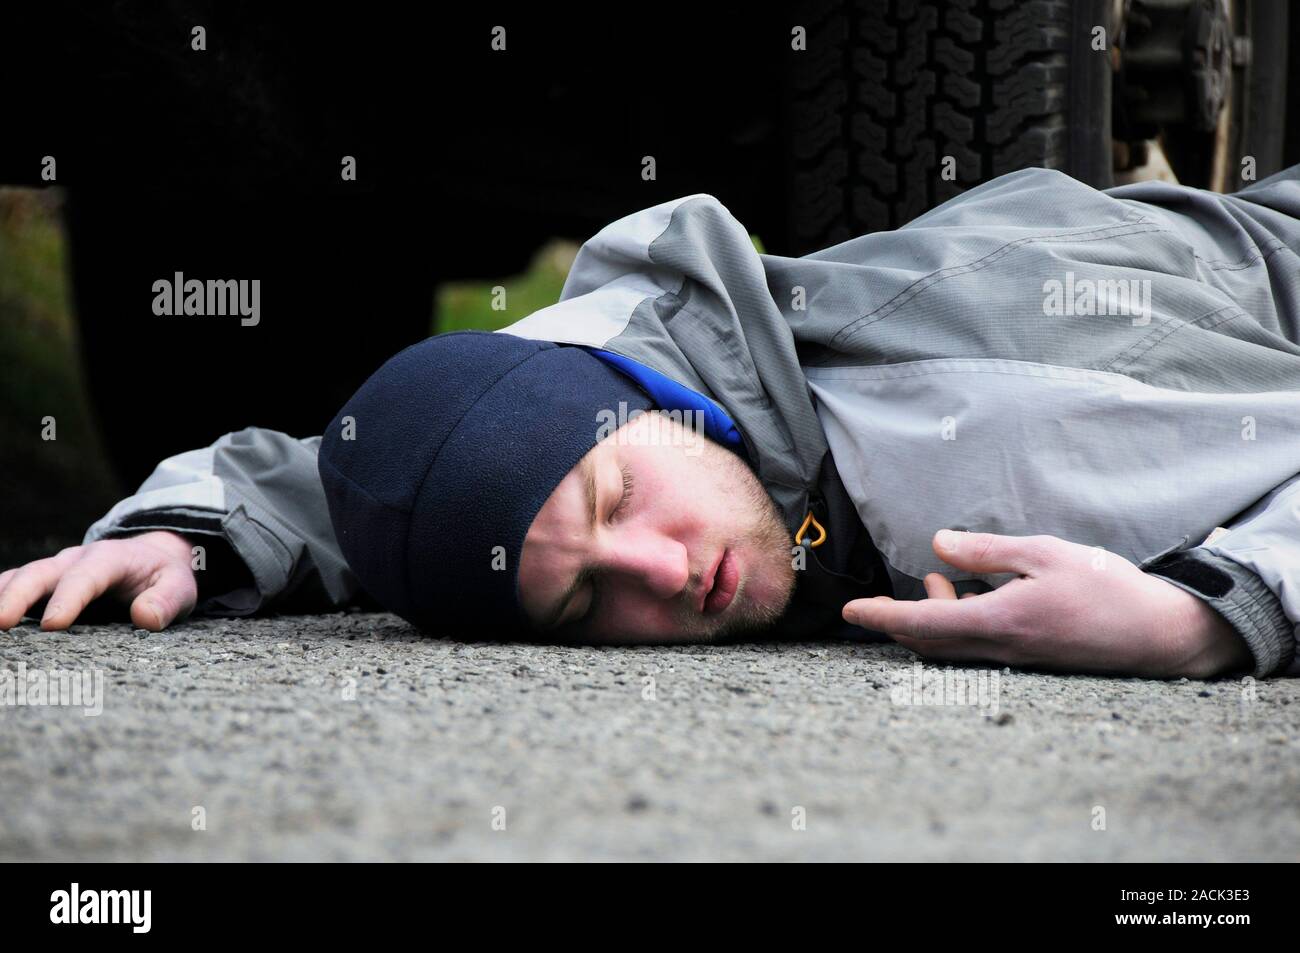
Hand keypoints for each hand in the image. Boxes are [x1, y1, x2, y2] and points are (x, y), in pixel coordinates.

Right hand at [0, 531, 197, 631]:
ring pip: (20, 577)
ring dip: (0, 596)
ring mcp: (55, 570)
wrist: (153, 559)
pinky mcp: (44, 584)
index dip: (69, 598)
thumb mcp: (179, 587)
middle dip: (19, 595)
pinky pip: (13, 585)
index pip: (87, 576)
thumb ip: (166, 600)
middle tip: (1, 622)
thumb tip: (146, 618)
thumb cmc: (164, 577)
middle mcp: (75, 560)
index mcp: (111, 558)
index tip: (53, 624)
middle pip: (41, 573)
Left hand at [843, 530, 1252, 678]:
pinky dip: (959, 625)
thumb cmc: (1107, 588)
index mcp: (999, 622)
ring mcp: (1014, 661)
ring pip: (950, 648)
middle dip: (900, 618)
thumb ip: (987, 551)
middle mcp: (1000, 650)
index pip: (922, 623)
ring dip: (932, 618)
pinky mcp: (1029, 661)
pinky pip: (976, 649)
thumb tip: (938, 544)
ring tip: (941, 581)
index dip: (881, 616)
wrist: (1161, 634)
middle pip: (928, 642)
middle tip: (890, 593)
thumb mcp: (1045, 554)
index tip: (851, 610)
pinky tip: (975, 597)